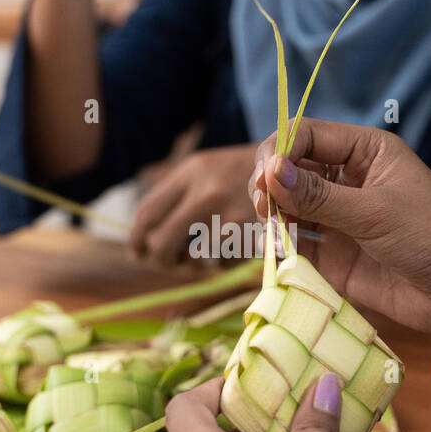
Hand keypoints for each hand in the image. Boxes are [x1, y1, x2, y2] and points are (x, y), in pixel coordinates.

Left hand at [130, 145, 259, 266]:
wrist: (294, 167)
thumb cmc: (242, 173)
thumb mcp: (206, 168)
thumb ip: (176, 194)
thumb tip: (143, 237)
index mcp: (191, 172)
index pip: (147, 212)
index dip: (136, 238)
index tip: (137, 252)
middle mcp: (208, 191)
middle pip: (161, 243)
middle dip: (161, 260)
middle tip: (169, 262)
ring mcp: (232, 215)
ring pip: (193, 259)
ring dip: (195, 264)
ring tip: (206, 253)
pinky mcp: (254, 235)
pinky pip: (223, 264)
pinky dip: (224, 263)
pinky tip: (233, 248)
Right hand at [251, 118, 430, 338]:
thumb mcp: (377, 211)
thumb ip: (320, 196)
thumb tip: (269, 172)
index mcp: (365, 151)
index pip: (307, 135)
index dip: (280, 151)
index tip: (265, 178)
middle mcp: (347, 179)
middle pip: (290, 169)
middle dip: (271, 183)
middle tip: (265, 206)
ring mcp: (338, 218)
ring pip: (288, 206)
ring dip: (273, 214)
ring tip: (273, 229)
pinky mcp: (333, 255)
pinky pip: (296, 244)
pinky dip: (281, 246)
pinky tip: (278, 251)